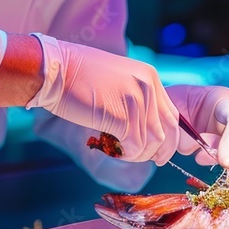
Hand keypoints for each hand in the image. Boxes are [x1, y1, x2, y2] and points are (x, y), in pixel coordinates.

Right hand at [27, 34, 179, 165]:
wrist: (56, 69)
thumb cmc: (80, 77)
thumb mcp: (118, 80)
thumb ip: (136, 100)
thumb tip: (146, 132)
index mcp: (150, 77)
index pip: (172, 115)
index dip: (168, 138)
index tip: (158, 151)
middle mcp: (148, 87)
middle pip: (167, 131)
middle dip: (158, 151)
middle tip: (146, 159)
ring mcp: (136, 101)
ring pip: (150, 143)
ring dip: (136, 155)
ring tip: (118, 151)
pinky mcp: (122, 116)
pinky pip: (134, 147)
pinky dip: (124, 154)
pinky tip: (109, 148)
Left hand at [166, 84, 228, 174]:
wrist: (160, 110)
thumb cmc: (164, 105)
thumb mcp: (169, 113)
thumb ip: (183, 131)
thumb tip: (195, 150)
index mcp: (220, 98)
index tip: (223, 162)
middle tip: (226, 170)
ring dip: (228, 162)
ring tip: (199, 157)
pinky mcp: (228, 146)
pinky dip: (223, 168)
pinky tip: (201, 159)